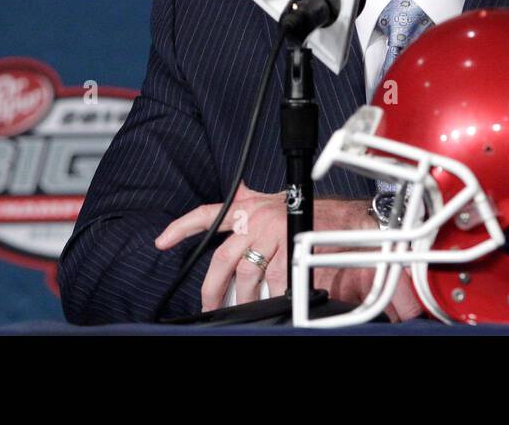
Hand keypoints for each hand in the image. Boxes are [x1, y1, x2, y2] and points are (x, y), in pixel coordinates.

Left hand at [155, 184, 412, 314]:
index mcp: (249, 207)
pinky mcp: (288, 251)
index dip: (183, 227)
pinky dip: (273, 295)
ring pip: (247, 275)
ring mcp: (271, 235)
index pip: (208, 213)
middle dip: (213, 288)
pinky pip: (274, 282)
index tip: (162, 240)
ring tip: (245, 309)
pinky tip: (274, 302)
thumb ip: (251, 201)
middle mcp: (256, 219)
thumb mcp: (274, 201)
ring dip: (245, 298)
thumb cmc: (309, 211)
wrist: (346, 216)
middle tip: (211, 305)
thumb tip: (234, 198)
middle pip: (222, 258)